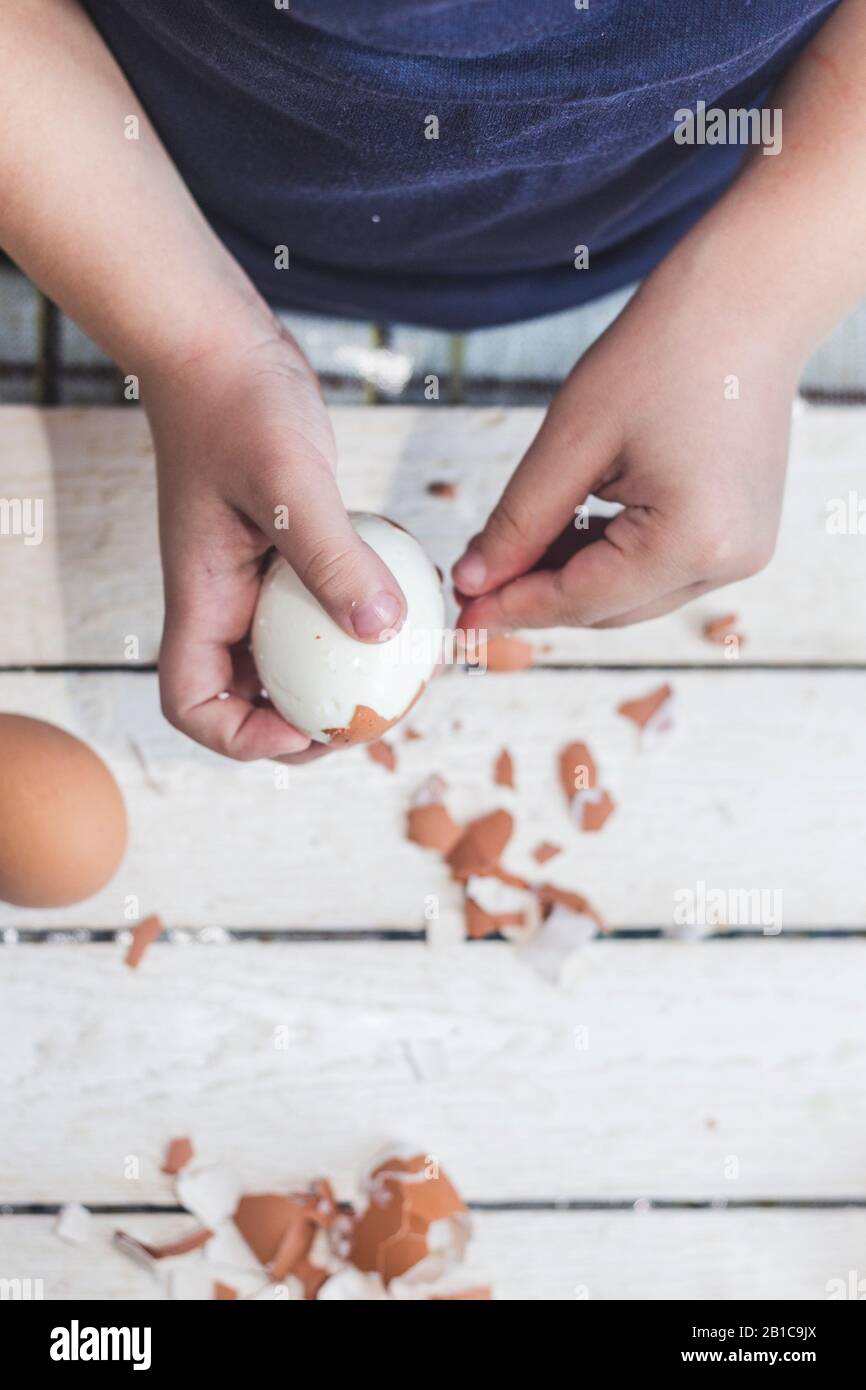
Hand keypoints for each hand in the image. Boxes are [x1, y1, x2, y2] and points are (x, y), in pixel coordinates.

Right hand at [144, 323, 405, 759]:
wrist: (219, 343)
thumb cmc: (237, 404)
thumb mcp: (290, 482)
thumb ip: (333, 558)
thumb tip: (383, 631)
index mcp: (202, 598)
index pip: (192, 704)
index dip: (242, 737)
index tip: (306, 725)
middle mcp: (221, 600)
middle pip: (246, 698)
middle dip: (302, 724)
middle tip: (371, 715)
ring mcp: (251, 579)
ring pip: (286, 658)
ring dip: (332, 678)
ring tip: (396, 674)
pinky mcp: (282, 552)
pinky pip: (315, 609)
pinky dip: (351, 621)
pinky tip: (401, 607)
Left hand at [453, 265, 800, 632]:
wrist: (747, 303)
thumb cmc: (664, 353)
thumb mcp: (571, 441)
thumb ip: (518, 523)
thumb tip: (474, 583)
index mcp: (693, 541)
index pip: (580, 600)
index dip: (512, 608)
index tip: (460, 618)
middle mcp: (729, 562)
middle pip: (606, 610)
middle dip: (537, 599)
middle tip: (473, 587)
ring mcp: (743, 554)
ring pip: (630, 598)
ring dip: (570, 581)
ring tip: (510, 553)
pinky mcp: (742, 537)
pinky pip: (658, 571)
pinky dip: (608, 561)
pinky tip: (562, 536)